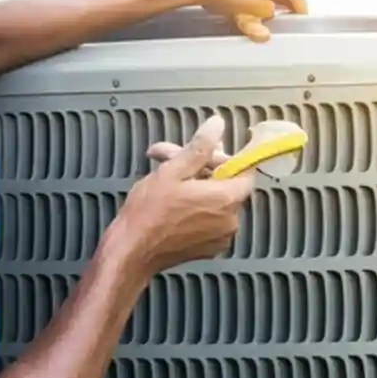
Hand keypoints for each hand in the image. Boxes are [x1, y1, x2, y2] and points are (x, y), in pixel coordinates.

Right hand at [109, 116, 254, 279]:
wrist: (131, 251)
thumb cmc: (149, 213)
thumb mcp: (173, 171)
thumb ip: (200, 147)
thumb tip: (217, 126)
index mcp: (226, 199)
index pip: (245, 171)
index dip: (224, 158)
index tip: (205, 153)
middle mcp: (229, 220)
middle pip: (226, 184)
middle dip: (201, 168)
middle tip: (173, 158)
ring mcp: (220, 237)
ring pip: (215, 201)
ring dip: (194, 185)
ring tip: (166, 178)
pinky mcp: (208, 248)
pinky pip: (209, 219)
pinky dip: (195, 207)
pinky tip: (171, 200)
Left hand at [200, 0, 308, 41]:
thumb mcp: (251, 6)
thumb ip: (266, 12)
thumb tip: (271, 14)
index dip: (300, 2)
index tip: (303, 15)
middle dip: (291, 2)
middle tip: (296, 15)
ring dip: (279, 2)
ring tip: (283, 15)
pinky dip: (266, 3)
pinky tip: (262, 12)